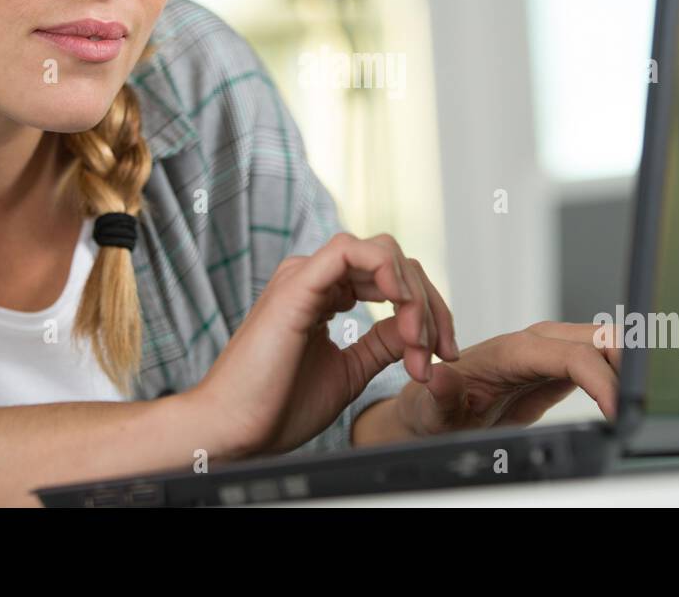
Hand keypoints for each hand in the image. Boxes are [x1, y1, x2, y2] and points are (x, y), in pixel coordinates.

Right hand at [191, 233, 459, 457]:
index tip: (442, 356)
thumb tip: (412, 329)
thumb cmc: (277, 406)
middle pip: (395, 263)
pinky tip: (400, 303)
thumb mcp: (350, 370)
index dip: (428, 312)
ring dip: (413, 295)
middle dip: (430, 305)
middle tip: (439, 353)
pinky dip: (386, 270)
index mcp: (325, 293)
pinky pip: (350, 250)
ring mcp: (306, 276)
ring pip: (382, 252)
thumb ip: (380, 344)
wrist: (235, 428)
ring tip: (417, 342)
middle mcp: (316, 277)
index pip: (392, 279)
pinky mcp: (298, 283)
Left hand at [388, 321, 621, 437]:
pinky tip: (624, 402)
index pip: (572, 355)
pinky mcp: (559, 368)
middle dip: (628, 367)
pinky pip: (600, 362)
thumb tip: (441, 376)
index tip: (617, 410)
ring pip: (607, 345)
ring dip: (628, 369)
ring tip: (637, 407)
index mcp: (512, 350)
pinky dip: (619, 377)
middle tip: (640, 409)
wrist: (435, 408)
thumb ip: (440, 395)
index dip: (601, 379)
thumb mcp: (431, 408)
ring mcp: (551, 352)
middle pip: (600, 339)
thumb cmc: (434, 405)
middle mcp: (537, 343)